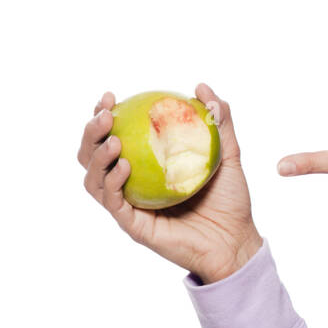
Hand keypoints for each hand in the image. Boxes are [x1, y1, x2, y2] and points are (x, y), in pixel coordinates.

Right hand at [78, 84, 263, 282]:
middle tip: (106, 114)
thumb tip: (202, 87)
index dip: (103, 116)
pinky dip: (112, 182)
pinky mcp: (133, 225)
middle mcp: (131, 186)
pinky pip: (112, 202)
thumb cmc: (231, 200)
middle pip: (91, 156)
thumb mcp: (228, 154)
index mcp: (145, 167)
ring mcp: (129, 206)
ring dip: (96, 156)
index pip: (113, 137)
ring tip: (114, 140)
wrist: (237, 240)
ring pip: (93, 179)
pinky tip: (123, 166)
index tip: (110, 97)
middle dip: (90, 132)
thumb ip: (219, 121)